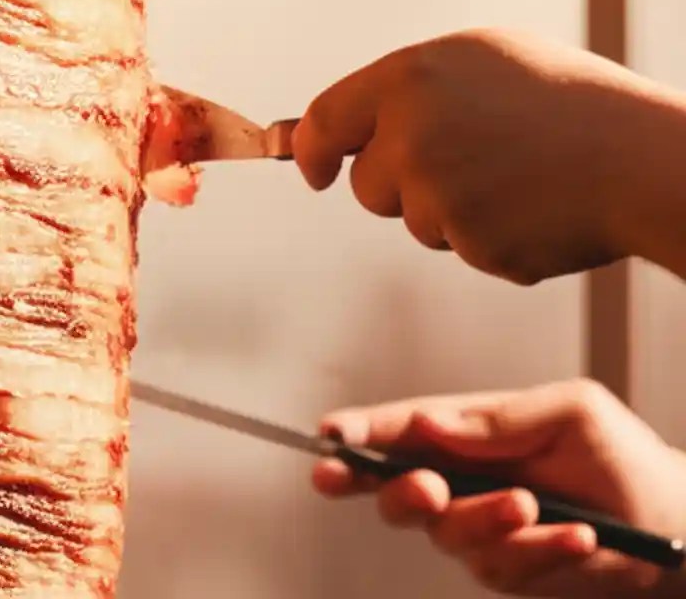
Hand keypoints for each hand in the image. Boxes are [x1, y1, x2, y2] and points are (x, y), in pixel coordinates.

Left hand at [291, 28, 685, 284]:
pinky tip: (532, 206)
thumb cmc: (568, 101)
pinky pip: (458, 248)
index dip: (309, 152)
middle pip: (366, 185)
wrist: (639, 157)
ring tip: (514, 177)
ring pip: (413, 221)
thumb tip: (353, 124)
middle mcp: (410, 135)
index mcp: (409, 78)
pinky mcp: (468, 242)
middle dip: (401, 185)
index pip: (323, 121)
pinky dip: (488, 237)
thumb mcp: (480, 60)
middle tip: (472, 161)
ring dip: (448, 211)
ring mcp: (437, 193)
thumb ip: (409, 89)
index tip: (314, 171)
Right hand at [312, 378, 685, 597]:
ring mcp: (478, 530)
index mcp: (463, 434)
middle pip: (395, 493)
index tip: (330, 438)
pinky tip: (579, 538)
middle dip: (401, 492)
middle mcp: (459, 483)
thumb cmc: (621, 457)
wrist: (672, 524)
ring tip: (533, 505)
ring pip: (448, 535)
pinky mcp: (506, 570)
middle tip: (428, 489)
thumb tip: (430, 422)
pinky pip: (502, 568)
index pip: (397, 433)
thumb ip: (498, 417)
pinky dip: (540, 552)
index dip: (356, 436)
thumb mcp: (571, 410)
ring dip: (487, 520)